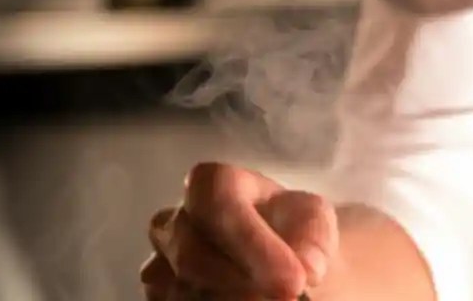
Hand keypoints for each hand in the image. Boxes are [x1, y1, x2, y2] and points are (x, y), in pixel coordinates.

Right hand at [141, 162, 337, 300]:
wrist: (283, 261)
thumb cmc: (294, 232)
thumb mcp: (314, 223)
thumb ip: (312, 239)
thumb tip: (307, 269)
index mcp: (213, 184)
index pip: (216, 201)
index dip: (252, 244)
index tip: (293, 282)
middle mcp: (176, 221)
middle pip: (191, 255)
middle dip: (240, 283)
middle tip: (285, 300)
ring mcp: (160, 262)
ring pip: (180, 290)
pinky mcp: (158, 295)